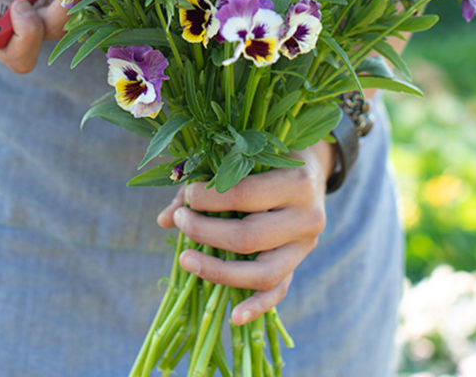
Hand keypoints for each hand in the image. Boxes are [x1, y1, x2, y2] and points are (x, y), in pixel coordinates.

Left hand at [156, 141, 334, 324]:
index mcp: (297, 182)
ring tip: (185, 259)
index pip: (244, 196)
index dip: (209, 198)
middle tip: (181, 221)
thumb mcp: (242, 159)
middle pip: (249, 238)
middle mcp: (308, 218)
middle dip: (205, 232)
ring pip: (263, 273)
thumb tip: (165, 219)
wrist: (310, 169)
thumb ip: (204, 185)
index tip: (188, 195)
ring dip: (219, 271)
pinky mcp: (297, 264)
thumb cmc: (265, 159)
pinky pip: (278, 291)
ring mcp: (305, 247)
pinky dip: (256, 306)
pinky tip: (233, 316)